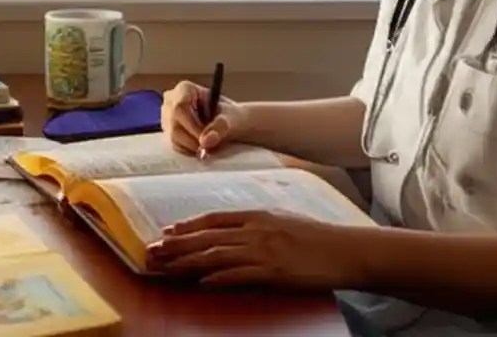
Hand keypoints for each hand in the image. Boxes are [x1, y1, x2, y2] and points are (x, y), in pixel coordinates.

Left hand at [145, 210, 366, 287]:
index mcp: (257, 215)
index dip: (187, 226)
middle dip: (176, 245)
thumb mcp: (282, 221)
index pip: (214, 219)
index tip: (167, 232)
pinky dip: (216, 278)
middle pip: (207, 237)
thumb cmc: (316, 237)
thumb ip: (256, 225)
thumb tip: (232, 233)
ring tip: (165, 267)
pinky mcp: (272, 272)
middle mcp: (255, 230)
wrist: (345, 250)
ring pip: (215, 255)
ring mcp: (263, 251)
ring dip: (186, 262)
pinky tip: (199, 282)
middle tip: (152, 251)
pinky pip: (238, 275)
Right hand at [161, 80, 248, 155]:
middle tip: (210, 146)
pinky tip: (202, 146)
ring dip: (193, 146)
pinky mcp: (168, 131)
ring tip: (209, 145)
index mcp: (185, 89)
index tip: (208, 138)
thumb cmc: (230, 115)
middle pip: (174, 124)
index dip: (193, 126)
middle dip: (194, 139)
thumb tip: (205, 141)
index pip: (180, 108)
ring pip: (174, 137)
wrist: (230, 123)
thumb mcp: (231, 118)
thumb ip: (220, 126)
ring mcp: (166, 116)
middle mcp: (171, 101)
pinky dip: (189, 150)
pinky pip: (175, 145)